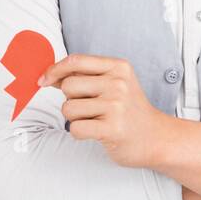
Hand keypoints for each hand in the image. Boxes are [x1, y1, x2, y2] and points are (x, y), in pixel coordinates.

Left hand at [39, 54, 170, 168]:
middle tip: (88, 108)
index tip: (43, 80)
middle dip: (70, 99)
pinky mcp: (113, 129)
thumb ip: (84, 76)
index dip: (54, 70)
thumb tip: (48, 75)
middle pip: (68, 85)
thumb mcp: (114, 84)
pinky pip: (75, 129)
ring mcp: (116, 106)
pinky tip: (96, 132)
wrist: (157, 138)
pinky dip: (80, 133)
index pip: (75, 61)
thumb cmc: (129, 111)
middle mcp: (118, 83)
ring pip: (68, 108)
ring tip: (95, 120)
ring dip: (75, 118)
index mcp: (118, 67)